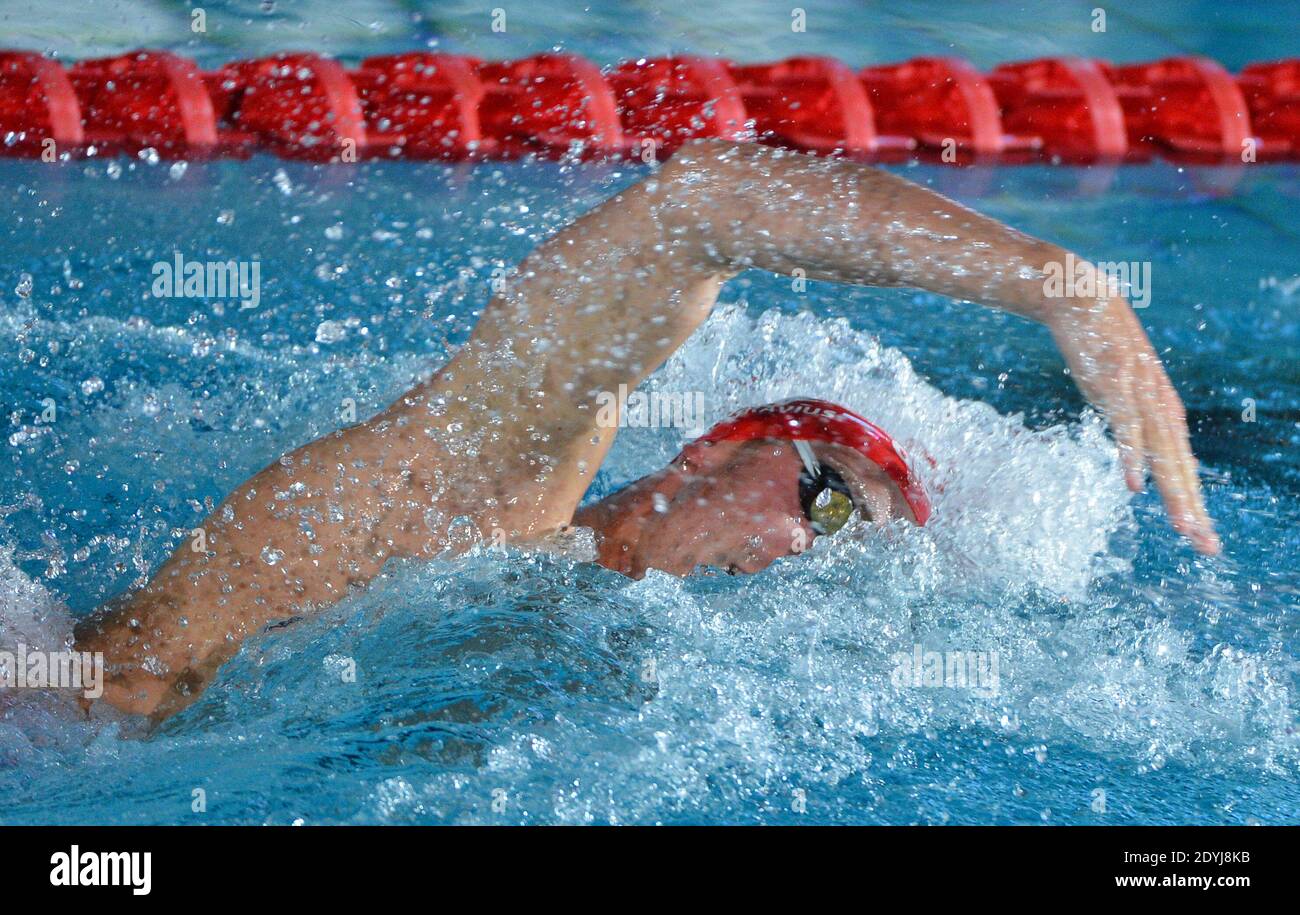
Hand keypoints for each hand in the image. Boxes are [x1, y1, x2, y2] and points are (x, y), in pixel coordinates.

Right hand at [1048, 295, 1219, 554]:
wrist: (1082, 299)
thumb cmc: (1101, 347)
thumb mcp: (1122, 390)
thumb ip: (1133, 423)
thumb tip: (1137, 463)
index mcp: (1164, 410)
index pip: (1183, 465)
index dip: (1192, 502)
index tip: (1201, 539)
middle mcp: (1160, 406)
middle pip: (1180, 467)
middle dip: (1193, 509)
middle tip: (1205, 547)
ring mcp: (1138, 396)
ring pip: (1162, 454)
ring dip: (1174, 493)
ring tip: (1184, 528)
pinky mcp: (1113, 386)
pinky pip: (1125, 430)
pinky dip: (1132, 457)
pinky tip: (1134, 485)